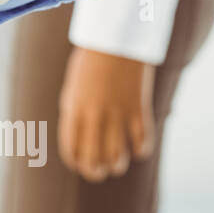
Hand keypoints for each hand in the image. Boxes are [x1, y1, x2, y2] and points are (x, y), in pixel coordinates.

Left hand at [57, 47, 155, 181]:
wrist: (115, 40)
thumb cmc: (91, 64)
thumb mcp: (73, 89)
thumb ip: (74, 114)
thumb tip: (77, 141)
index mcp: (73, 110)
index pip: (71, 149)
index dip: (75, 162)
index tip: (80, 165)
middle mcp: (93, 116)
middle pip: (94, 159)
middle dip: (95, 172)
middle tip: (100, 171)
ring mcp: (117, 114)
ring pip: (118, 158)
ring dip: (117, 165)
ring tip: (117, 162)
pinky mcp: (139, 110)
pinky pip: (142, 143)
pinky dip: (141, 151)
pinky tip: (138, 147)